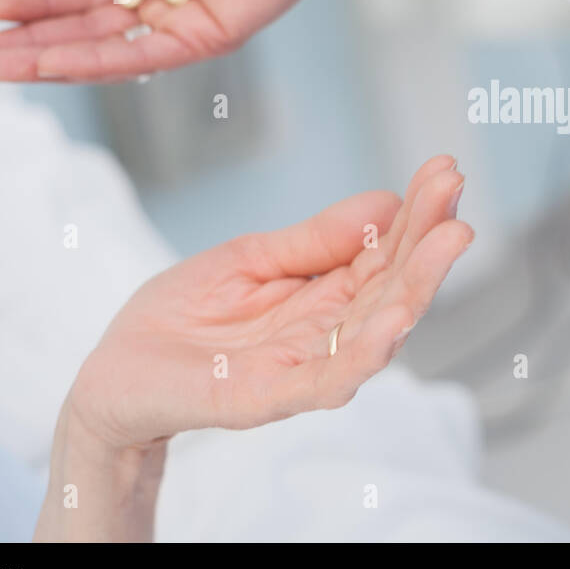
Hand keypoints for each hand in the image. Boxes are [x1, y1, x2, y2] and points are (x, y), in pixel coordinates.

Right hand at [0, 0, 349, 80]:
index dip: (35, 4)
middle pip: (84, 29)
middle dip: (29, 43)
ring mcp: (181, 21)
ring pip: (106, 49)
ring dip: (50, 59)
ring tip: (0, 68)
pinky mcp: (206, 37)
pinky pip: (144, 56)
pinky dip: (98, 61)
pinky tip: (55, 63)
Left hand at [65, 155, 469, 449]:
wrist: (112, 374)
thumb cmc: (180, 316)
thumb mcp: (249, 257)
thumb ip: (315, 239)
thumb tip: (385, 202)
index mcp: (323, 293)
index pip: (386, 252)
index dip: (417, 213)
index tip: (445, 171)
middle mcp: (326, 331)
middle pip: (393, 285)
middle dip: (429, 238)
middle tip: (457, 191)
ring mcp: (301, 367)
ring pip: (375, 331)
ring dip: (416, 289)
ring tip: (449, 241)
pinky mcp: (265, 397)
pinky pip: (325, 381)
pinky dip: (363, 354)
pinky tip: (395, 321)